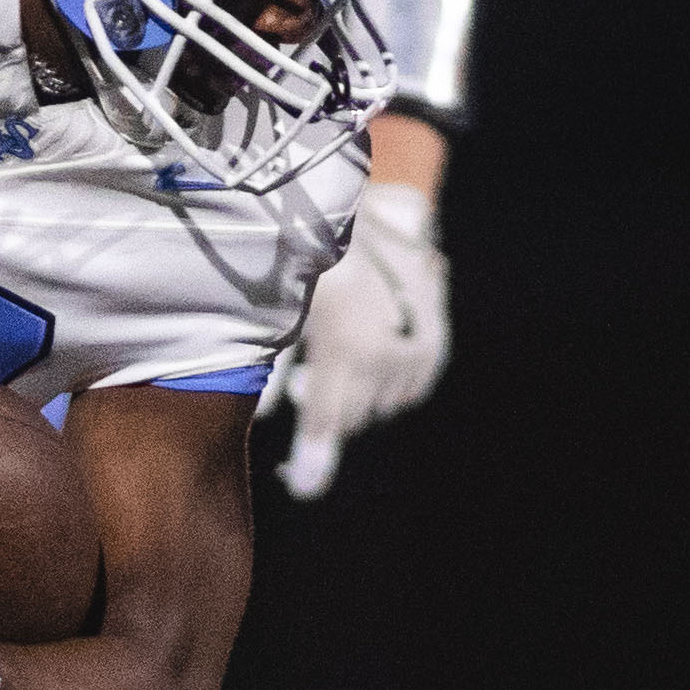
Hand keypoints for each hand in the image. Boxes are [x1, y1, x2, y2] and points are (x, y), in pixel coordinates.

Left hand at [262, 182, 447, 498]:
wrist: (362, 204)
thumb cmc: (300, 256)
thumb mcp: (273, 309)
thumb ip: (263, 370)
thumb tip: (251, 420)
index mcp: (349, 345)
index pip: (330, 421)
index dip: (313, 459)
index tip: (300, 485)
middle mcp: (395, 351)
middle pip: (357, 417)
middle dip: (325, 412)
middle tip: (301, 384)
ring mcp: (425, 344)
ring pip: (384, 403)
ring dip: (354, 394)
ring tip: (328, 361)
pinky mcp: (438, 335)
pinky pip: (410, 383)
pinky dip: (383, 379)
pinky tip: (362, 353)